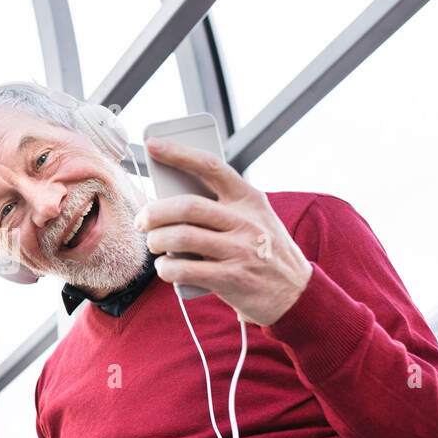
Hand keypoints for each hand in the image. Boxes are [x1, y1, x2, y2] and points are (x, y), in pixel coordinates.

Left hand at [134, 138, 312, 326]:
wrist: (295, 292)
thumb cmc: (262, 250)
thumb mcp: (254, 218)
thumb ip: (221, 206)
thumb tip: (169, 198)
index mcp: (250, 198)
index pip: (211, 167)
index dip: (179, 153)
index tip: (153, 145)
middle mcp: (246, 221)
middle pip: (187, 207)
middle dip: (154, 212)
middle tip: (142, 220)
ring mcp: (240, 251)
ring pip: (181, 238)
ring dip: (156, 241)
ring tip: (153, 244)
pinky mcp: (232, 279)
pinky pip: (184, 270)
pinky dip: (166, 269)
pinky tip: (164, 268)